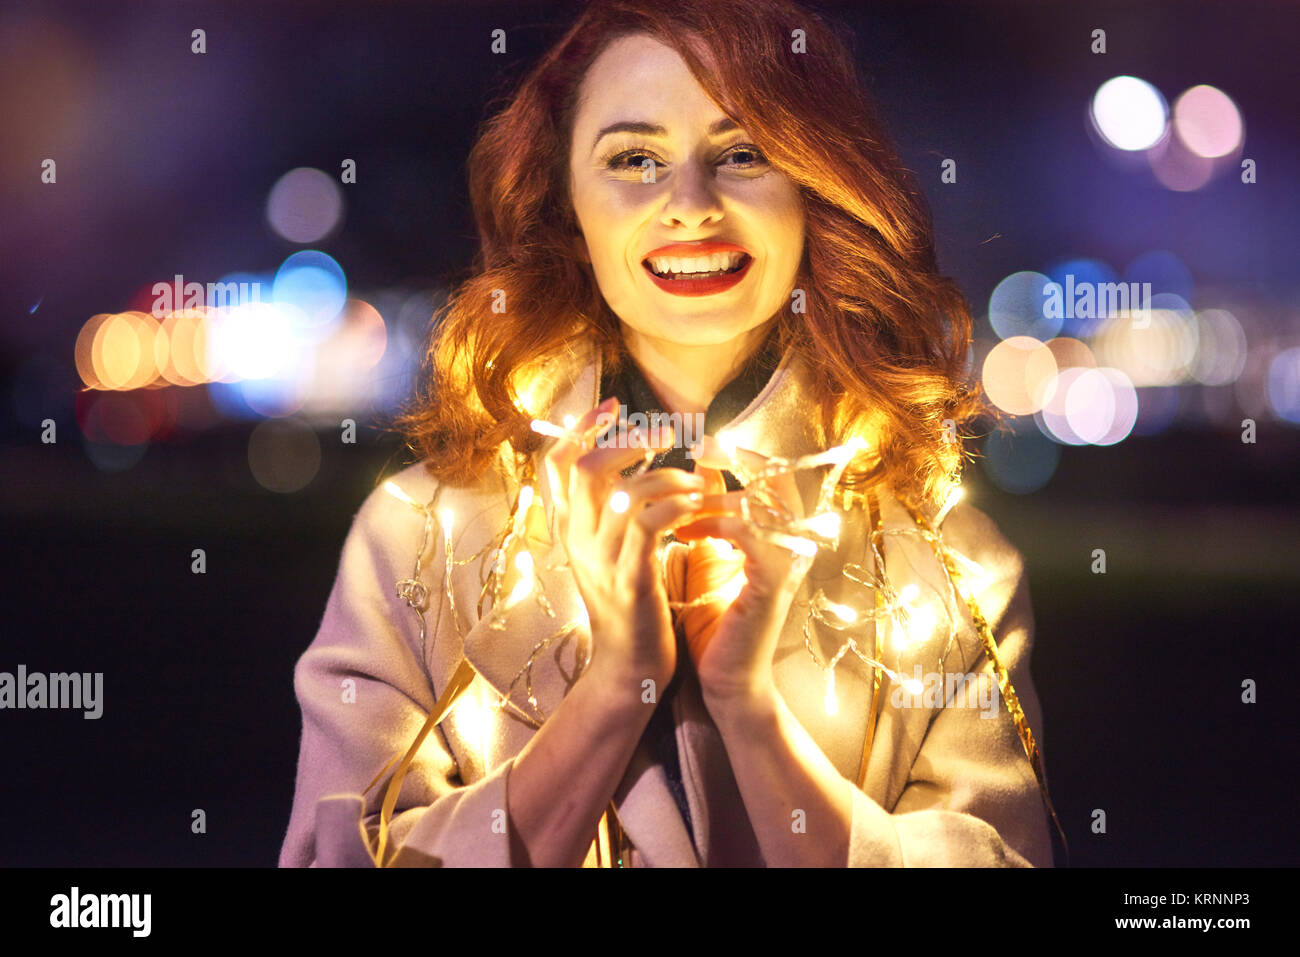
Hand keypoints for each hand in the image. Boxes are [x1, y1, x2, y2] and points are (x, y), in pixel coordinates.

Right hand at [542, 398, 706, 693]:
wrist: (628, 668)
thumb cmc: (630, 605)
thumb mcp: (611, 552)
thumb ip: (612, 512)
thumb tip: (631, 469)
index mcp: (571, 529)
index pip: (557, 464)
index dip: (580, 427)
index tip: (612, 406)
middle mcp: (578, 541)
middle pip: (586, 468)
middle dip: (628, 440)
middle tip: (665, 435)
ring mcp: (601, 561)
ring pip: (621, 492)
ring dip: (666, 477)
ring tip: (695, 481)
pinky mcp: (630, 580)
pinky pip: (647, 526)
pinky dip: (675, 506)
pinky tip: (696, 504)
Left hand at [672, 437, 813, 707]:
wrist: (726, 681)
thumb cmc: (717, 621)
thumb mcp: (711, 555)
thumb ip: (711, 513)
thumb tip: (698, 470)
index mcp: (780, 536)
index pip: (774, 474)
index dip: (741, 452)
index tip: (702, 444)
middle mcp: (793, 545)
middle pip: (779, 478)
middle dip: (736, 459)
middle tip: (698, 450)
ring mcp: (787, 564)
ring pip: (763, 502)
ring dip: (717, 495)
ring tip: (684, 501)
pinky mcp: (772, 585)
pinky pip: (750, 534)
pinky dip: (716, 524)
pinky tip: (687, 531)